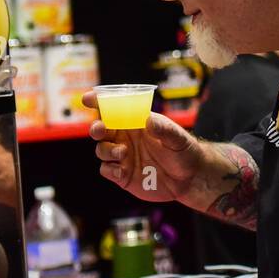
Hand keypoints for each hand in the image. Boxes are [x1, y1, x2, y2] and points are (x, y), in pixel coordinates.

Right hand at [85, 90, 203, 202]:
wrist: (190, 179)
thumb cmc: (184, 151)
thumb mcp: (178, 138)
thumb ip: (164, 129)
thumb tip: (148, 120)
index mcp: (135, 122)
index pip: (113, 109)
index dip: (98, 102)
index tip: (88, 98)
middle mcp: (125, 138)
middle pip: (101, 129)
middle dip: (96, 128)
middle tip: (100, 129)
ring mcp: (122, 157)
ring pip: (101, 150)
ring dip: (106, 149)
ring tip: (122, 152)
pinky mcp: (123, 175)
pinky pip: (106, 170)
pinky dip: (110, 169)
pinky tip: (121, 171)